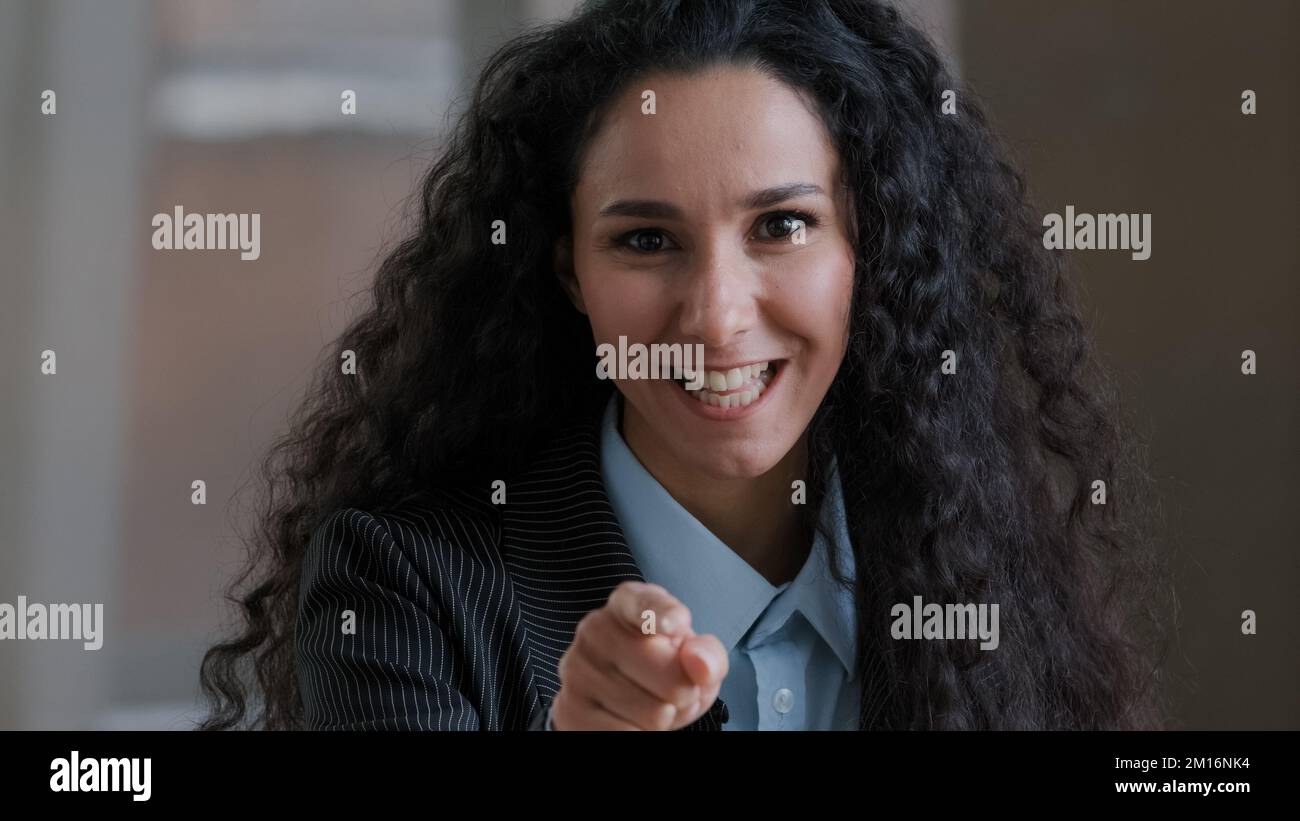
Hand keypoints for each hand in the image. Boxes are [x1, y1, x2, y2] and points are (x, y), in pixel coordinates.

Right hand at [550, 581, 727, 729]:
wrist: (623, 700)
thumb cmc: (665, 667)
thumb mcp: (695, 655)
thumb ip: (708, 653)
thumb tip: (699, 664)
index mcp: (626, 603)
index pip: (641, 604)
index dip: (661, 615)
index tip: (675, 625)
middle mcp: (595, 629)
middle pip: (668, 673)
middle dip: (685, 691)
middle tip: (676, 688)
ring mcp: (577, 670)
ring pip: (653, 713)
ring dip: (666, 718)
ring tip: (655, 704)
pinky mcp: (569, 710)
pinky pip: (627, 735)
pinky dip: (642, 735)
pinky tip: (635, 722)